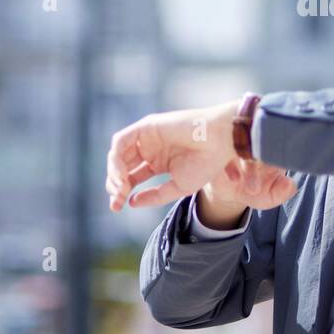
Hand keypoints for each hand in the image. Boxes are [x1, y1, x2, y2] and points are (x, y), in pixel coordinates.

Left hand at [105, 100, 294, 210]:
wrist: (219, 141)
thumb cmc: (205, 164)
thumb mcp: (178, 188)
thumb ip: (155, 196)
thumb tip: (131, 203)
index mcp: (158, 163)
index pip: (131, 178)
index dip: (121, 193)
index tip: (118, 208)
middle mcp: (150, 149)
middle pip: (121, 168)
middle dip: (114, 185)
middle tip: (117, 200)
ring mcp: (147, 137)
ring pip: (117, 154)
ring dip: (114, 173)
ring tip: (121, 188)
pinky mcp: (146, 126)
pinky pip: (121, 141)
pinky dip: (117, 158)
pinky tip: (123, 174)